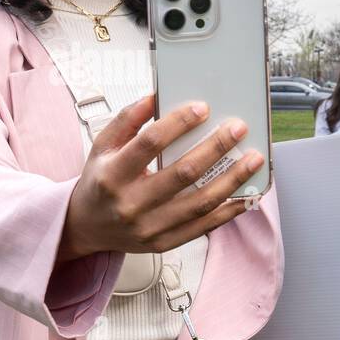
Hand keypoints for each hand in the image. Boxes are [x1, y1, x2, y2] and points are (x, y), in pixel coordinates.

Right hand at [57, 94, 264, 260]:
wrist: (86, 228)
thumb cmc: (99, 181)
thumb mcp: (102, 147)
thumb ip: (126, 121)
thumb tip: (154, 96)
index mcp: (113, 174)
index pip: (150, 144)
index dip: (178, 123)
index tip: (203, 108)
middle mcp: (131, 204)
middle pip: (183, 173)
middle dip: (215, 147)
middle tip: (238, 128)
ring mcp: (149, 227)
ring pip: (199, 202)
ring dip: (232, 179)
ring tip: (253, 159)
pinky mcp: (163, 243)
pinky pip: (203, 227)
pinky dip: (229, 211)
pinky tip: (247, 194)